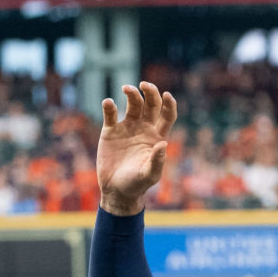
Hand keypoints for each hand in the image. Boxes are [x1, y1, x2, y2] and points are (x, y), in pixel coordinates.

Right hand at [98, 81, 177, 215]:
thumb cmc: (136, 185)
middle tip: (144, 85)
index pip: (167, 115)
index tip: (167, 95)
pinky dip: (109, 106)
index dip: (169, 104)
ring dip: (131, 94)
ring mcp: (127, 128)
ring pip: (132, 104)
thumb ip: (157, 161)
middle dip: (150, 92)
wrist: (116, 191)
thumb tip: (163, 144)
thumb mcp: (149, 175)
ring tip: (126, 89)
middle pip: (151, 104)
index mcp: (157, 137)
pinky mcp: (110, 131)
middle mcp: (144, 129)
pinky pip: (110, 114)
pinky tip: (108, 103)